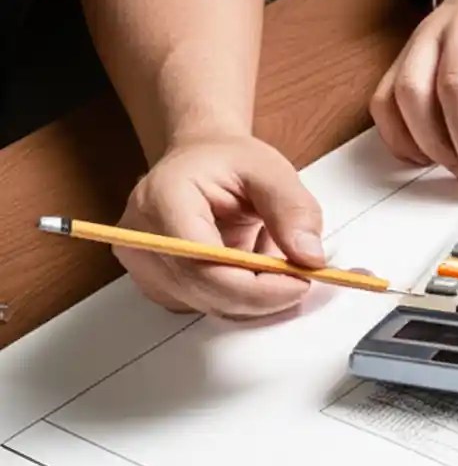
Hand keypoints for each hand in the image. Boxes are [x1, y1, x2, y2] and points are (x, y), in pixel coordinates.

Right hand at [115, 135, 325, 318]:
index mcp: (163, 200)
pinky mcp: (155, 283)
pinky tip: (252, 271)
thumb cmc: (230, 162)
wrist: (201, 161)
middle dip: (263, 295)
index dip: (257, 287)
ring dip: (253, 297)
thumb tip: (310, 258)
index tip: (301, 281)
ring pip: (208, 304)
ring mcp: (141, 264)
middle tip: (301, 277)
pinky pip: (204, 304)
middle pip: (206, 292)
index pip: (205, 266)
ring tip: (274, 264)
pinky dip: (239, 298)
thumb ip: (294, 210)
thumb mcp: (271, 171)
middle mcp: (140, 237)